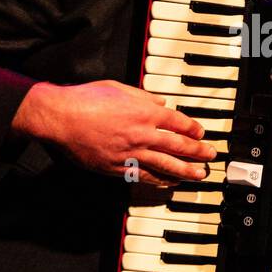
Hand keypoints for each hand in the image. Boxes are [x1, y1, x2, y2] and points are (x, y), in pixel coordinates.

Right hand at [11, 80, 216, 184]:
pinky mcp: (116, 167)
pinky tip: (170, 183)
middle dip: (198, 152)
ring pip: (165, 165)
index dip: (193, 129)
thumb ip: (142, 96)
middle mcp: (141, 133)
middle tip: (211, 156)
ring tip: (200, 175)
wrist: (60, 118)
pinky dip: (159, 180)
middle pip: (177, 145)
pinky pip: (143, 176)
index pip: (177, 122)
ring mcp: (129, 152)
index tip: (202, 134)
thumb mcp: (118, 88)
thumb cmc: (85, 99)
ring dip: (186, 171)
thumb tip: (160, 102)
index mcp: (143, 111)